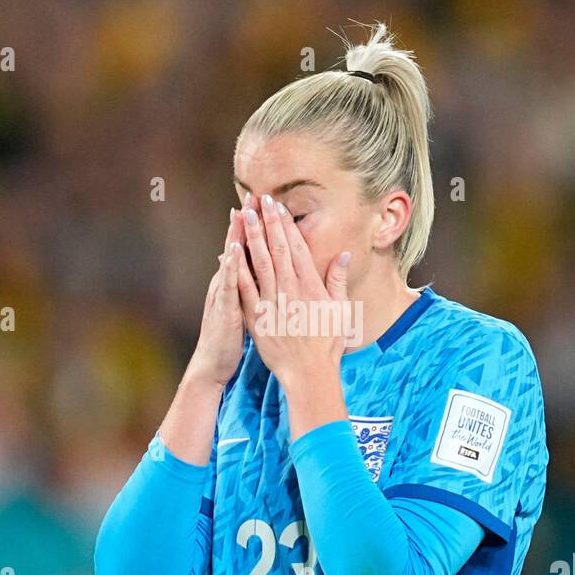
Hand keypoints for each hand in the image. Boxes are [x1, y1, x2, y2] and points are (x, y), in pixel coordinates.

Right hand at [182, 198, 248, 388]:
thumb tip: (252, 268)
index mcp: (237, 283)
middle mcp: (228, 284)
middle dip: (246, 222)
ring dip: (235, 237)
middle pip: (238, 248)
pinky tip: (232, 252)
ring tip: (240, 214)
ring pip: (230, 261)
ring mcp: (224, 295)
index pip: (248, 249)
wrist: (213, 363)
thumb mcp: (241, 308)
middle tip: (253, 196)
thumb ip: (247, 286)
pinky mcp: (224, 310)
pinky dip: (229, 268)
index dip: (256, 227)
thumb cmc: (230, 337)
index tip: (265, 204)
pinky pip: (227, 286)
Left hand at [234, 193, 352, 391]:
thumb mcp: (341, 311)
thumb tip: (343, 255)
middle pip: (276, 248)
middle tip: (257, 200)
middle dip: (267, 222)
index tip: (278, 207)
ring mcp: (272, 303)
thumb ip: (339, 281)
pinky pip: (245, 288)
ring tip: (243, 215)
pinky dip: (237, 268)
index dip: (286, 224)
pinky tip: (230, 252)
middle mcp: (291, 290)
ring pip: (259, 262)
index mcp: (311, 286)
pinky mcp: (257, 317)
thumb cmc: (327, 344)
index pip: (296, 247)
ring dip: (251, 237)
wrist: (309, 373)